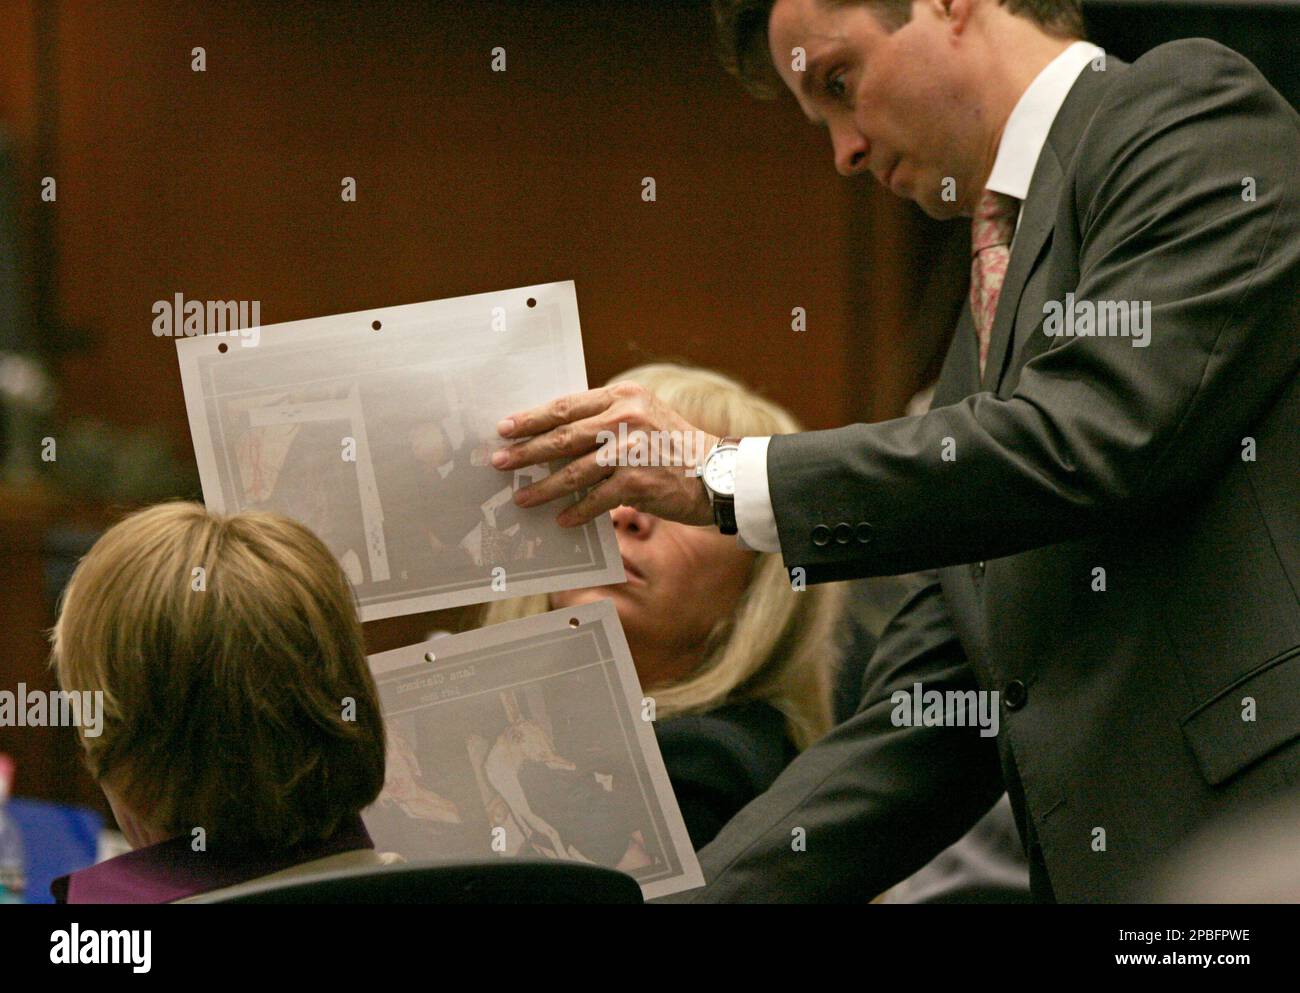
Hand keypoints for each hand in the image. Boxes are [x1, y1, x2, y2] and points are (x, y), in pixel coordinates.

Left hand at [492, 381, 719, 527]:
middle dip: (526, 452)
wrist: (719, 473)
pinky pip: (596, 500)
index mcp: (623, 395)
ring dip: (543, 488)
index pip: (566, 406)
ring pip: (574, 471)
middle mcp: (626, 418)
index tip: (505, 428)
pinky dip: (576, 512)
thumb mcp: (644, 417)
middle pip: (563, 436)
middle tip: (499, 462)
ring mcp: (632, 450)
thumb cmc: (675, 448)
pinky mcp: (638, 482)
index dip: (532, 418)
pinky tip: (561, 520)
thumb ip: (606, 419)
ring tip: (520, 498)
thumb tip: (556, 436)